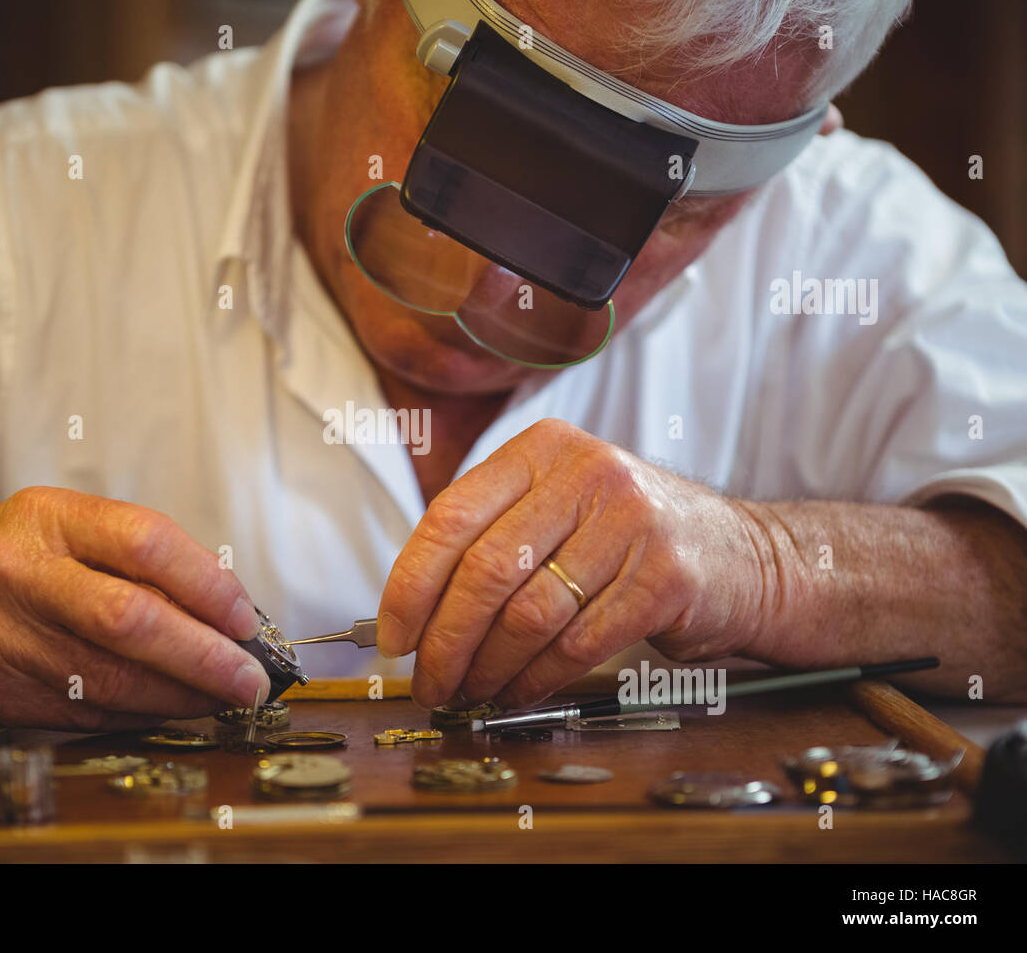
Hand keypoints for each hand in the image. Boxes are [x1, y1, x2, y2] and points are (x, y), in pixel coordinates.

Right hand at [0, 486, 269, 727]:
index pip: (144, 542)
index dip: (207, 584)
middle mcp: (14, 574)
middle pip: (130, 620)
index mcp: (43, 518)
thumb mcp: (54, 527)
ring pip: (110, 680)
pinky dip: (135, 714)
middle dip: (204, 657)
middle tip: (248, 678)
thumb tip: (219, 609)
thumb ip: (128, 556)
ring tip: (219, 697)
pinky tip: (166, 708)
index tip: (243, 619)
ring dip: (178, 696)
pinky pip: (81, 713)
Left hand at [377, 419, 767, 708]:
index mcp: (544, 448)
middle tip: (428, 679)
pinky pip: (576, 644)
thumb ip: (494, 533)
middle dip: (445, 639)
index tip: (393, 634)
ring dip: (488, 667)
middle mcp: (587, 473)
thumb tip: (412, 605)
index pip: (451, 515)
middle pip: (485, 570)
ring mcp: (632, 523)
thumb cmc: (631, 539)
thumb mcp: (561, 506)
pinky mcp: (665, 578)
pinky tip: (516, 691)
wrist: (745, 556)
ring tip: (469, 690)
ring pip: (528, 613)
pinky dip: (535, 678)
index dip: (411, 584)